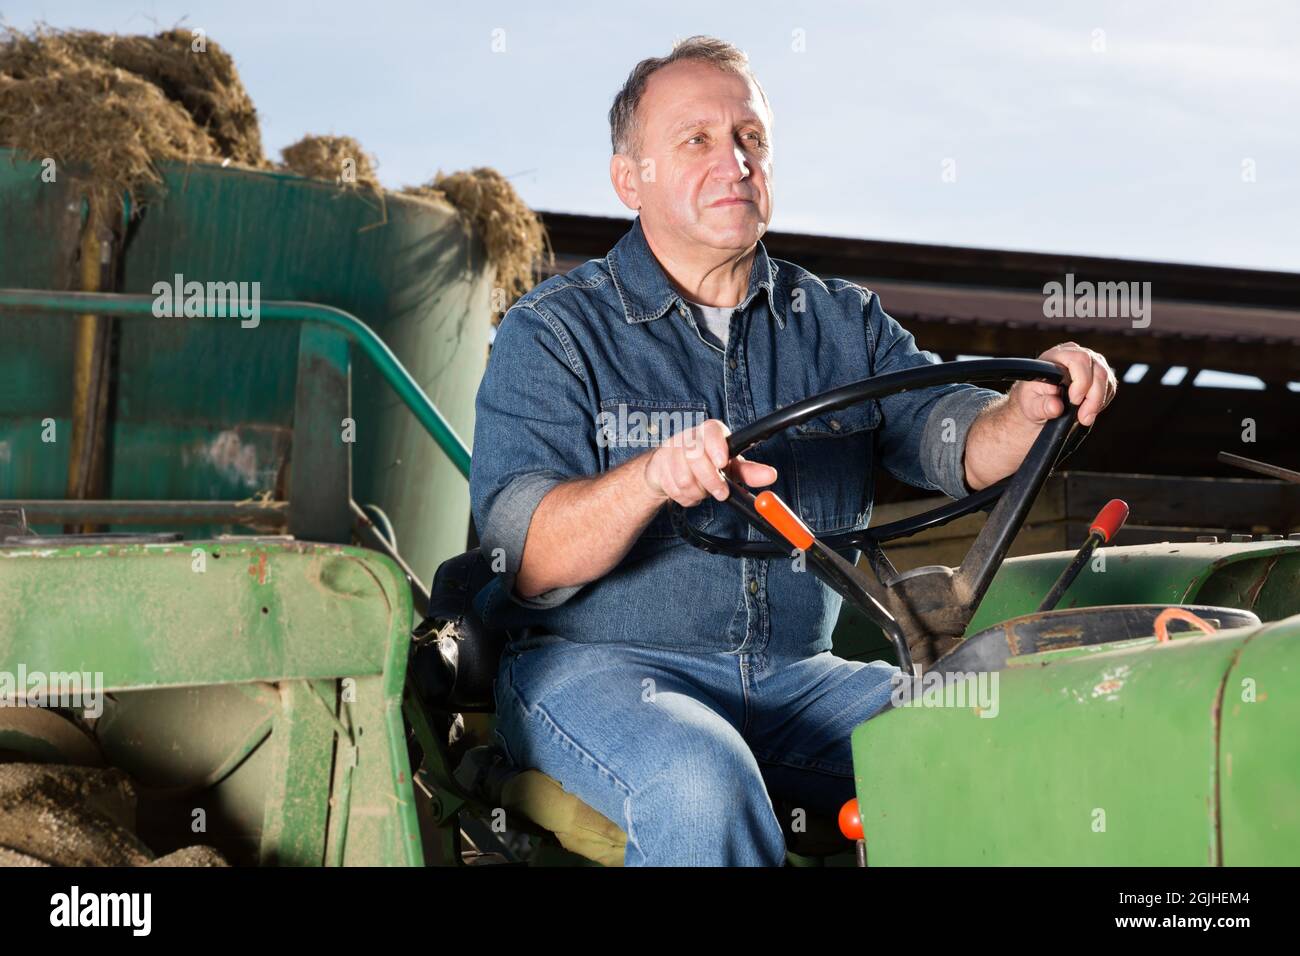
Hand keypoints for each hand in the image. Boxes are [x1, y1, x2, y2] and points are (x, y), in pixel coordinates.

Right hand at [642, 419, 777, 505]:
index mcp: (710, 432)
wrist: (671, 470)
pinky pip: (672, 487)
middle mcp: (689, 437)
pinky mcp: (657, 465)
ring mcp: (671, 450)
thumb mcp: (730, 468)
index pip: (711, 431)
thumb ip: (750, 472)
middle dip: (710, 481)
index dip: (716, 446)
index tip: (722, 462)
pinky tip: (689, 492)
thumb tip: (770, 476)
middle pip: (696, 457)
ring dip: (697, 492)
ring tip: (703, 491)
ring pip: (684, 477)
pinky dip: (684, 497)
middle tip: (721, 493)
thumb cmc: (706, 465)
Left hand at [1012, 342, 1116, 426]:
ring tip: (1084, 417)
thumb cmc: (1033, 401)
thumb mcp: (1030, 406)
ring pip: (1106, 378)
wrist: (1039, 405)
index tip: (1074, 401)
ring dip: (1098, 401)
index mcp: (1055, 356)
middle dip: (1094, 397)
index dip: (1081, 381)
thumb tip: (1055, 406)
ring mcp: (1090, 363)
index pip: (1079, 359)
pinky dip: (1102, 401)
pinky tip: (1089, 410)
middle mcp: (1075, 354)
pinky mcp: (1099, 374)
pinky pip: (1110, 386)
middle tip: (1083, 416)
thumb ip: (1041, 406)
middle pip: (1098, 370)